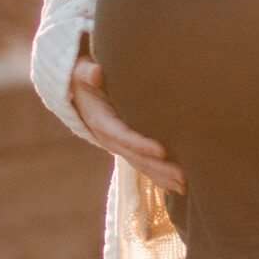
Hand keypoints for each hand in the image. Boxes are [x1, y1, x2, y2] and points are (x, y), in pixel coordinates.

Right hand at [69, 55, 185, 195]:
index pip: (122, 135)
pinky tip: (174, 188)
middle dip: (159, 168)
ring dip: (161, 176)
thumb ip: (86, 72)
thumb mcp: (80, 71)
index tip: (162, 150)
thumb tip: (95, 72)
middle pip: (135, 156)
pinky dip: (157, 176)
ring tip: (185, 187)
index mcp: (100, 120)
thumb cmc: (82, 75)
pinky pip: (141, 163)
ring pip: (140, 164)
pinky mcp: (124, 146)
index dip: (140, 144)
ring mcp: (116, 144)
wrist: (73, 89)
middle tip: (183, 176)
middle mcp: (108, 137)